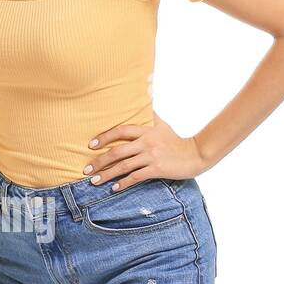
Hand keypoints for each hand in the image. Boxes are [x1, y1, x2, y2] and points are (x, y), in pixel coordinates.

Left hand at [83, 114, 206, 191]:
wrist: (196, 154)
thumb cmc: (176, 140)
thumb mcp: (162, 125)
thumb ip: (149, 115)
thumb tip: (143, 95)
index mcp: (146, 131)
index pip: (120, 131)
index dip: (104, 137)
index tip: (91, 144)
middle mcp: (146, 143)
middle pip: (117, 151)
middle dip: (99, 161)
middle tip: (86, 168)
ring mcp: (151, 157)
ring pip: (124, 166)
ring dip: (107, 174)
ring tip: (93, 180)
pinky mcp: (157, 169)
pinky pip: (136, 177)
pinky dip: (123, 183)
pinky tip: (114, 188)